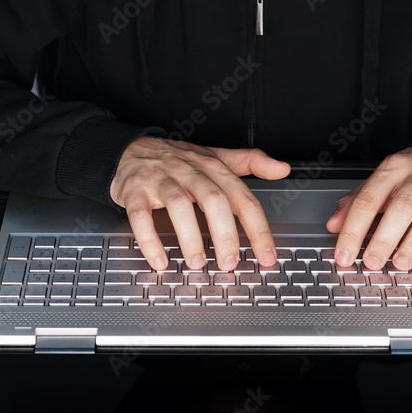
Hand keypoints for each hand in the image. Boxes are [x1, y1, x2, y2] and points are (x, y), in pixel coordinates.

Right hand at [110, 137, 289, 270]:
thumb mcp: (215, 156)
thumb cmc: (176, 160)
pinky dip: (149, 239)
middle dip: (224, 234)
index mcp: (212, 166)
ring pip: (178, 205)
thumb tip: (282, 168)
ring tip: (197, 263)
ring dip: (189, 238)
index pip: (242, 197)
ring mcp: (159, 180)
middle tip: (229, 263)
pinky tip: (159, 259)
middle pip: (212, 199)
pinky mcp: (133, 191)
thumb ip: (250, 162)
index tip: (266, 256)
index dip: (257, 228)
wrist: (128, 149)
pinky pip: (140, 215)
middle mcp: (188, 171)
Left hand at [327, 147, 411, 269]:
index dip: (354, 230)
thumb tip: (333, 224)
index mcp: (394, 168)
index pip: (369, 199)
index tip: (344, 255)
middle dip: (384, 239)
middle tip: (373, 262)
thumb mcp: (384, 182)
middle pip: (401, 206)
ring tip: (401, 263)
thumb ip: (357, 202)